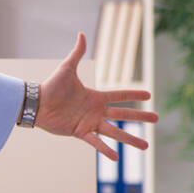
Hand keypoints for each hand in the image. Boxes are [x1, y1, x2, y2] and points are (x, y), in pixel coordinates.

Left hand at [35, 32, 157, 160]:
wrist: (36, 103)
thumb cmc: (50, 86)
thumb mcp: (66, 68)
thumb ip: (77, 53)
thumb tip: (81, 34)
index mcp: (95, 96)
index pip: (120, 95)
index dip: (134, 93)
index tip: (149, 94)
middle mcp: (95, 111)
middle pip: (123, 115)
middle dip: (140, 117)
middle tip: (157, 119)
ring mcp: (89, 123)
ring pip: (114, 132)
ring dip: (130, 139)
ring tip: (145, 147)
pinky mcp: (80, 132)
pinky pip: (96, 143)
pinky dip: (105, 150)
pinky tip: (117, 159)